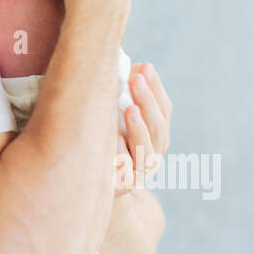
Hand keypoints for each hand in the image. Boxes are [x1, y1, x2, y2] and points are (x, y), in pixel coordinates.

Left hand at [114, 62, 172, 194]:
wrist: (89, 188)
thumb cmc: (101, 142)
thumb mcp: (113, 117)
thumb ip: (122, 95)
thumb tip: (129, 65)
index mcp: (155, 135)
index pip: (164, 110)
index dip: (155, 89)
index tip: (144, 68)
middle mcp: (151, 155)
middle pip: (157, 129)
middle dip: (148, 102)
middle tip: (135, 79)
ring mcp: (138, 174)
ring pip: (145, 152)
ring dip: (139, 129)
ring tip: (130, 109)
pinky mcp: (121, 187)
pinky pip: (124, 174)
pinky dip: (120, 158)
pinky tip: (112, 141)